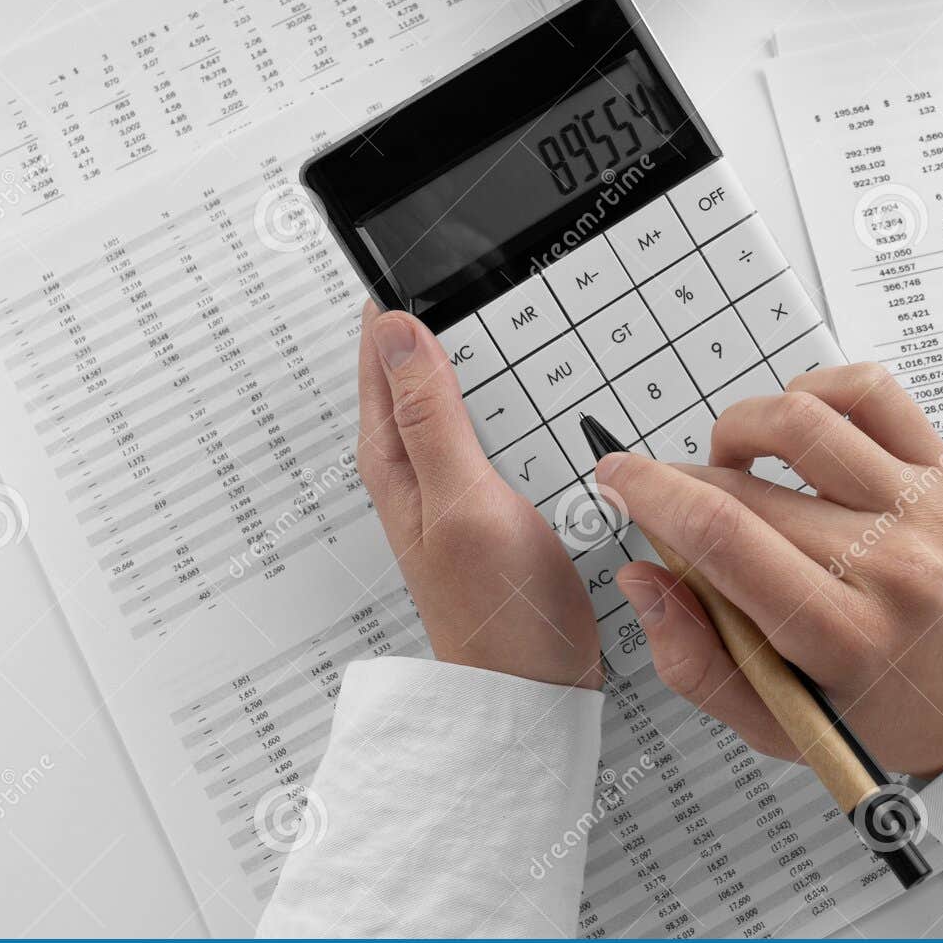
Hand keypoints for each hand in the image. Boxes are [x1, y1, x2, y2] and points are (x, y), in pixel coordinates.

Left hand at [356, 302, 599, 689]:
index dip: (402, 298)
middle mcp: (418, 462)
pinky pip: (511, 428)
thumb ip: (431, 417)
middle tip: (485, 270)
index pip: (382, 349)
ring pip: (474, 392)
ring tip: (525, 322)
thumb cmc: (494, 616)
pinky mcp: (500, 496)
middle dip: (455, 318)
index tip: (434, 252)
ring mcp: (460, 479)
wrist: (537, 689)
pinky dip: (532, 405)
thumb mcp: (460, 502)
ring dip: (500, 360)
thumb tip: (401, 331)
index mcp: (392, 455)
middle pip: (426, 362)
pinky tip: (561, 401)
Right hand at [595, 363, 942, 777]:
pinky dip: (814, 391)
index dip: (651, 494)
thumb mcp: (778, 724)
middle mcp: (891, 563)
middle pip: (746, 488)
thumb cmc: (882, 713)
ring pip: (800, 418)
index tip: (617, 479)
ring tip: (735, 467)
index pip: (725, 538)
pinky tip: (798, 435)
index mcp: (844, 635)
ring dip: (740, 429)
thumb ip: (696, 662)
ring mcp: (923, 508)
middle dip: (683, 483)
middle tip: (672, 503)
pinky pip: (868, 391)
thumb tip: (644, 577)